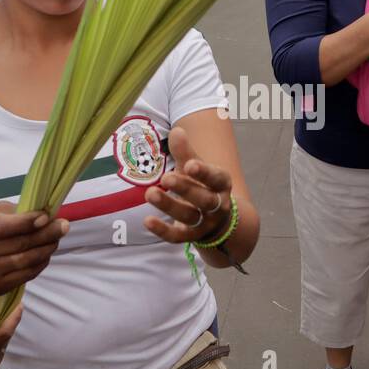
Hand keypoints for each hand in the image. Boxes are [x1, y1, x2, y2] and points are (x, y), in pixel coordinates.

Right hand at [0, 202, 68, 294]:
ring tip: (56, 240)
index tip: (46, 217)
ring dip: (47, 249)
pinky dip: (41, 263)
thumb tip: (45, 216)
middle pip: (20, 243)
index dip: (26, 222)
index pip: (2, 227)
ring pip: (27, 260)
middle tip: (64, 226)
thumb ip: (17, 212)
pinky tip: (46, 254)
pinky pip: (27, 274)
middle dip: (47, 234)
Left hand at [144, 126, 232, 242]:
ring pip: (189, 216)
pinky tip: (147, 221)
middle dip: (185, 189)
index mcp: (221, 184)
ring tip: (150, 193)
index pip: (216, 178)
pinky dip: (162, 230)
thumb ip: (185, 152)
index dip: (204, 172)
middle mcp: (217, 205)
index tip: (189, 164)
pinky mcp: (191, 237)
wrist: (215, 218)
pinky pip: (177, 237)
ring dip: (169, 206)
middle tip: (166, 178)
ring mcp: (205, 223)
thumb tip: (177, 131)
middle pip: (203, 199)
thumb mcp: (196, 167)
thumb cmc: (202, 185)